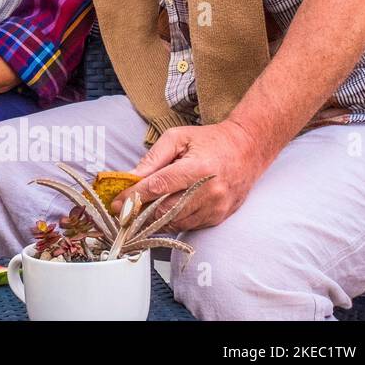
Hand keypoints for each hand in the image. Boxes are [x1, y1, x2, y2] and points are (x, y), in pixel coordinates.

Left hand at [116, 120, 262, 230]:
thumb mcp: (177, 138)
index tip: (116, 204)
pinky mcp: (219, 217)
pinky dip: (172, 221)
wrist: (247, 149)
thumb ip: (153, 158)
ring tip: (138, 213)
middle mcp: (209, 192)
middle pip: (165, 210)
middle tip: (122, 212)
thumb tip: (130, 178)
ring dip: (154, 220)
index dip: (133, 197)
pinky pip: (189, 226)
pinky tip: (162, 213)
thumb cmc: (210, 140)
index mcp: (197, 169)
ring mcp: (216, 207)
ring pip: (175, 222)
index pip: (157, 187)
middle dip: (139, 213)